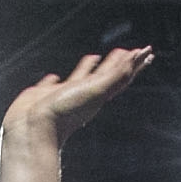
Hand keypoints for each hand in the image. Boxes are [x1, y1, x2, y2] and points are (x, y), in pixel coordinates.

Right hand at [1, 46, 151, 146]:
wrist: (33, 130)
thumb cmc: (65, 113)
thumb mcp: (95, 90)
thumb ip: (115, 76)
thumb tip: (136, 59)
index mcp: (98, 93)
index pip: (122, 74)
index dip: (134, 63)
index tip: (147, 51)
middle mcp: (83, 93)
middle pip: (106, 74)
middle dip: (118, 63)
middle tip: (128, 52)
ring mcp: (63, 94)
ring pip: (80, 78)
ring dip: (89, 67)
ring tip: (95, 56)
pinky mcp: (44, 95)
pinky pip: (52, 84)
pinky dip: (54, 79)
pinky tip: (54, 77)